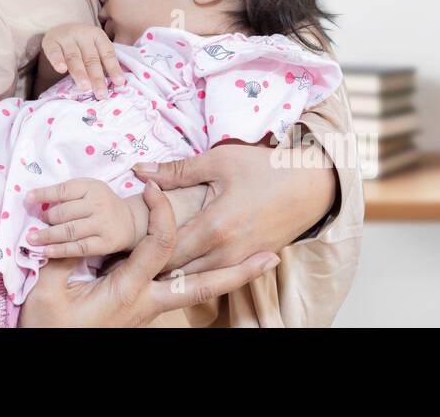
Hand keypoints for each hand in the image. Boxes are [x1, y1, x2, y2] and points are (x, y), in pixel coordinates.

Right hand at [17, 177, 279, 326]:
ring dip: (229, 278)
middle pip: (201, 285)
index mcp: (128, 289)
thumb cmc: (50, 326)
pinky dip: (204, 279)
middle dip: (237, 273)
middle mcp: (148, 300)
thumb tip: (74, 232)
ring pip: (196, 290)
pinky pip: (180, 291)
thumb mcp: (49, 291)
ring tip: (260, 262)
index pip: (157, 245)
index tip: (153, 187)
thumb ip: (63, 258)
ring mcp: (149, 307)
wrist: (49, 353)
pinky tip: (215, 269)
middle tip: (270, 257)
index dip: (158, 212)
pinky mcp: (143, 308)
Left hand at [25, 178, 139, 256]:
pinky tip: (46, 251)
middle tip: (34, 225)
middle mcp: (98, 204)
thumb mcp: (90, 190)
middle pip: (64, 213)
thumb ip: (69, 193)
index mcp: (91, 187)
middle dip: (46, 219)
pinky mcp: (104, 243)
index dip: (43, 195)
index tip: (27, 199)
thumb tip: (39, 202)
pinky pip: (78, 248)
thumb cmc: (102, 203)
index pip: (63, 190)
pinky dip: (60, 250)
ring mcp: (102, 224)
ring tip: (31, 239)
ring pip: (69, 231)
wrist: (131, 221)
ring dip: (47, 236)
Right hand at [41, 22, 125, 97]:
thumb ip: (103, 63)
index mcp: (97, 36)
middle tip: (101, 93)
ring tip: (85, 87)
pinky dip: (57, 60)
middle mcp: (83, 35)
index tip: (119, 83)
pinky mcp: (51, 42)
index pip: (107, 53)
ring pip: (74, 57)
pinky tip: (61, 69)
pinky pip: (54, 52)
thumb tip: (117, 85)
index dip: (113, 68)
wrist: (59, 29)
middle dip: (97, 77)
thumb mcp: (94, 48)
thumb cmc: (81, 44)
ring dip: (80, 72)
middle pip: (91, 58)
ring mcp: (66, 38)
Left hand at [131, 138, 336, 275]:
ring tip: (153, 253)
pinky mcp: (250, 263)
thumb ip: (176, 171)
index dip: (142, 245)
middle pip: (177, 270)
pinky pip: (216, 275)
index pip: (165, 250)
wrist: (312, 185)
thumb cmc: (265, 168)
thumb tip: (140, 172)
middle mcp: (226, 253)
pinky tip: (183, 257)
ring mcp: (240, 262)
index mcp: (214, 228)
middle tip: (132, 248)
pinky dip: (197, 269)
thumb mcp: (218, 162)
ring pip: (196, 278)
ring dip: (174, 268)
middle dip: (154, 261)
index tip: (127, 234)